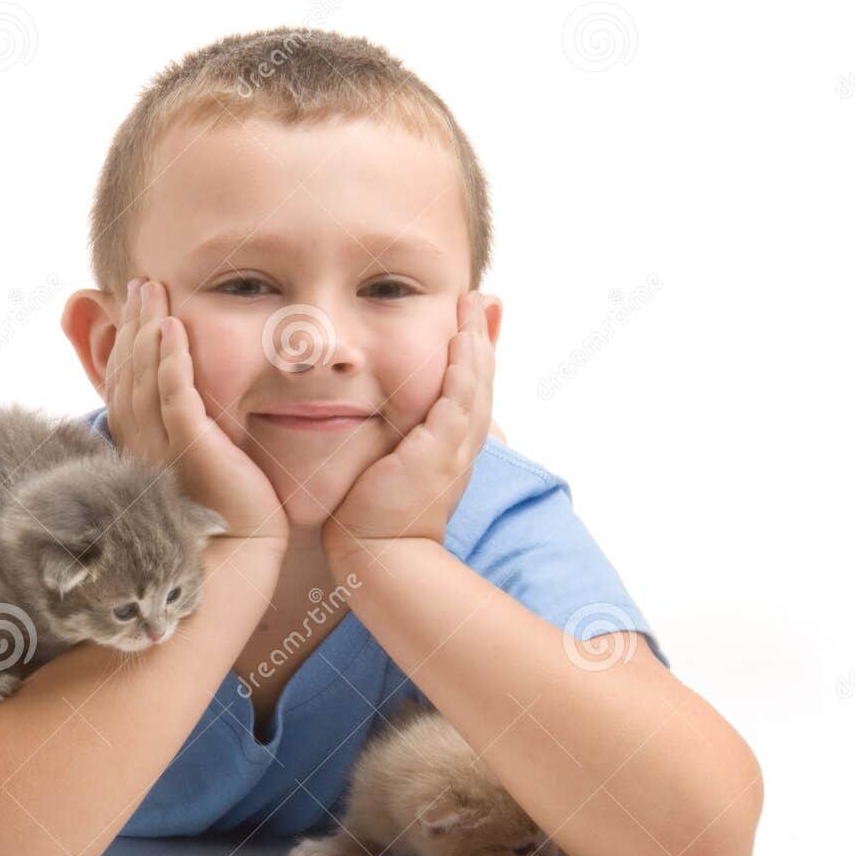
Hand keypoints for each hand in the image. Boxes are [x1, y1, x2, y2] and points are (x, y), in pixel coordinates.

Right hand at [104, 277, 287, 544]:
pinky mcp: (192, 448)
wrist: (246, 545)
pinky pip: (176, 396)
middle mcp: (143, 444)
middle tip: (140, 282)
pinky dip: (171, 360)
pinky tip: (174, 328)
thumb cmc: (229, 504)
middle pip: (128, 371)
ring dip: (148, 329)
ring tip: (153, 290)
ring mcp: (164, 446)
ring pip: (146, 377)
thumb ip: (187, 424)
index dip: (126, 339)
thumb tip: (189, 393)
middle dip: (134, 323)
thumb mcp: (199, 455)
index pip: (124, 381)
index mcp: (140, 445)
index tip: (135, 303)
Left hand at [324, 290, 498, 552]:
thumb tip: (382, 429)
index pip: (468, 394)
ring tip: (474, 304)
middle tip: (482, 299)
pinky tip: (461, 341)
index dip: (473, 357)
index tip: (471, 323)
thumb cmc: (372, 522)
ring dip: (476, 342)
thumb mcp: (388, 474)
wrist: (378, 556)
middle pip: (481, 382)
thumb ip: (390, 447)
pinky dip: (462, 369)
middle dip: (482, 337)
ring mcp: (454, 449)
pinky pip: (457, 401)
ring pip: (475, 385)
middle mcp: (459, 447)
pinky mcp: (438, 452)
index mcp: (450, 451)